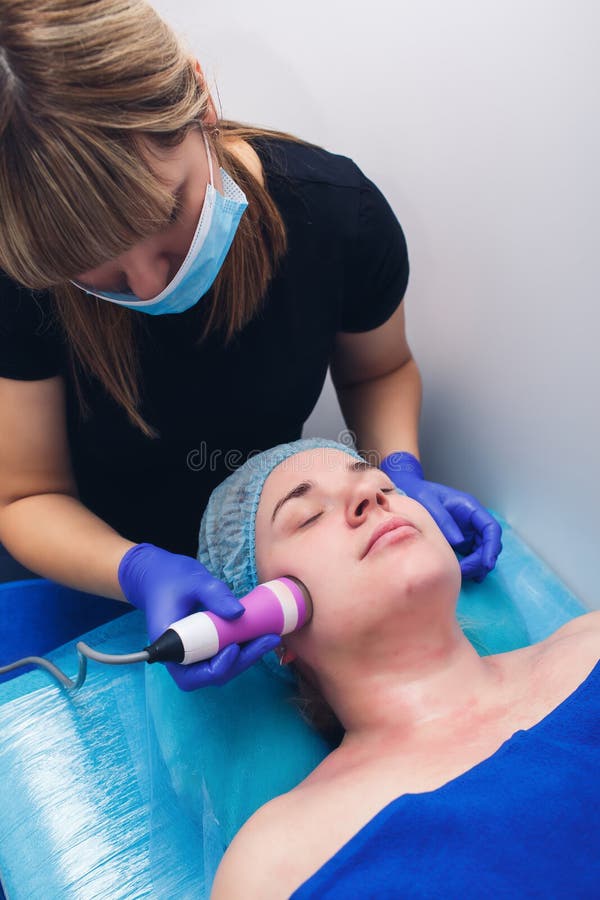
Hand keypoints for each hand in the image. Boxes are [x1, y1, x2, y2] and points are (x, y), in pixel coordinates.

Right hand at [118, 543, 279, 688]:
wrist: (158, 576)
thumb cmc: (170, 578)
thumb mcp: (194, 580)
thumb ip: (215, 595)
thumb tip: (240, 613)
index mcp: (168, 645)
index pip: (191, 675)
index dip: (216, 667)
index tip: (235, 647)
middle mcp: (179, 656)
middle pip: (211, 674)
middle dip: (242, 661)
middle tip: (269, 640)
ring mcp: (191, 652)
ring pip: (220, 667)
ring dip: (246, 656)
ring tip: (270, 637)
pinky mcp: (202, 646)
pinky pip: (222, 654)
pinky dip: (242, 647)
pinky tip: (260, 633)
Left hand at [380, 452, 501, 581]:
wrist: (410, 491)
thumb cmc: (420, 493)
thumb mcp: (429, 503)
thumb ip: (444, 520)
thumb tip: (459, 542)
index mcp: (469, 507)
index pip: (491, 528)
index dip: (492, 546)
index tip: (486, 563)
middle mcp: (472, 520)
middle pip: (489, 543)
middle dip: (482, 560)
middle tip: (467, 573)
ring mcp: (468, 530)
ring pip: (482, 550)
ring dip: (477, 565)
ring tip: (464, 576)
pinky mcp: (461, 539)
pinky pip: (471, 554)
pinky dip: (470, 564)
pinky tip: (462, 573)